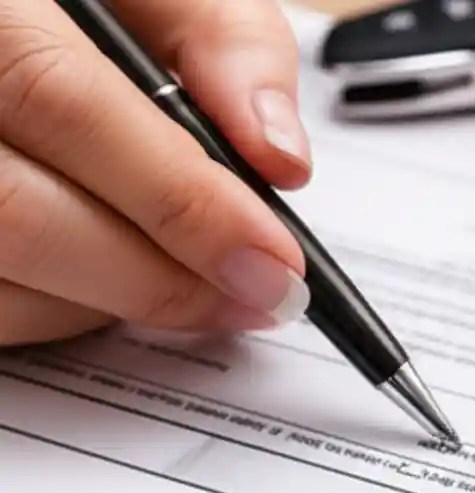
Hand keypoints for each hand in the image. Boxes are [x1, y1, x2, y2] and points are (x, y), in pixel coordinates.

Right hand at [0, 0, 311, 346]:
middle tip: (258, 295)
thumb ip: (218, 37)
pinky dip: (55, 310)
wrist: (6, 27)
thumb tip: (279, 159)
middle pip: (19, 217)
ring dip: (109, 304)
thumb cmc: (61, 1)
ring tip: (192, 283)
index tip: (274, 258)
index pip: (63, 105)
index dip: (181, 198)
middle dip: (162, 277)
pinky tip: (106, 278)